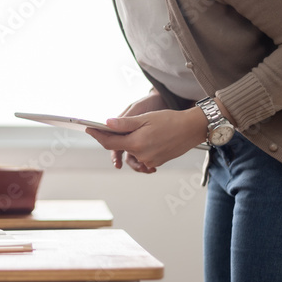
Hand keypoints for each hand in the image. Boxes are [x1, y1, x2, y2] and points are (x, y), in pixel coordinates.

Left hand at [86, 108, 207, 172]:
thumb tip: (106, 123)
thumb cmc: (169, 120)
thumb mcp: (145, 118)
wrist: (191, 129)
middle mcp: (141, 155)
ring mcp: (149, 161)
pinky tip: (146, 141)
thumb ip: (124, 124)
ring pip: (131, 154)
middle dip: (115, 138)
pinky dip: (140, 150)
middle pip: (120, 148)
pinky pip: (142, 158)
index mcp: (136, 143)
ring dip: (129, 145)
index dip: (98, 136)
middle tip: (113, 126)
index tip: (90, 129)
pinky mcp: (157, 163)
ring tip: (135, 133)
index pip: (110, 143)